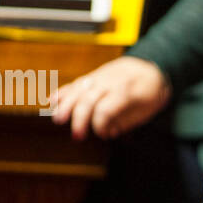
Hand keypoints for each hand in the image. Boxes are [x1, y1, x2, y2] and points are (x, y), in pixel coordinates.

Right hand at [49, 57, 170, 140]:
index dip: (100, 125)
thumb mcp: (144, 111)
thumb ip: (124, 122)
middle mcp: (110, 82)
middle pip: (89, 99)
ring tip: (57, 119)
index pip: (106, 109)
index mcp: (126, 92)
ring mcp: (100, 77)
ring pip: (78, 89)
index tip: (103, 135)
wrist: (150, 67)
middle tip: (77, 135)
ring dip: (65, 104)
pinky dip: (63, 91)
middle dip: (80, 118)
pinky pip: (76, 82)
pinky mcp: (93, 75)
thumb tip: (107, 132)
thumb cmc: (149, 93)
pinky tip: (52, 101)